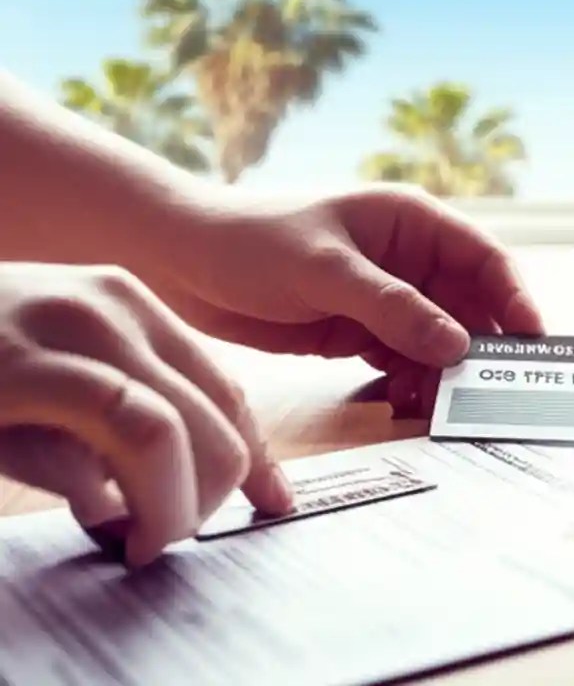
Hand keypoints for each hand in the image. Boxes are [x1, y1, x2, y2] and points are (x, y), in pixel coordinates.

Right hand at [0, 263, 293, 566]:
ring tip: (142, 541)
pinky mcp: (21, 365)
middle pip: (220, 414)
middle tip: (165, 537)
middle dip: (213, 491)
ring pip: (182, 431)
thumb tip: (130, 504)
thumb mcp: (40, 392)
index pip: (225, 388)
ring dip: (175, 504)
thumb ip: (101, 433)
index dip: (257, 455)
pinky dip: (140, 493)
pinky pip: (130, 432)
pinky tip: (108, 525)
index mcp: (125, 305)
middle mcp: (111, 306)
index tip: (274, 504)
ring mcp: (68, 329)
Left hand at [140, 183, 544, 416]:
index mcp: (410, 221)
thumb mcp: (327, 271)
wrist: (179, 263)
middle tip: (490, 388)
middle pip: (469, 306)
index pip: (484, 258)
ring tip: (438, 403)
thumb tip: (458, 347)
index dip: (514, 297)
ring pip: (441, 340)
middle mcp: (408, 259)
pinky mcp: (362, 331)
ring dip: (445, 372)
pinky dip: (414, 383)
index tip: (531, 340)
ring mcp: (387, 297)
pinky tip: (409, 403)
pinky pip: (407, 361)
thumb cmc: (250, 242)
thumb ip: (394, 309)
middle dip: (480, 346)